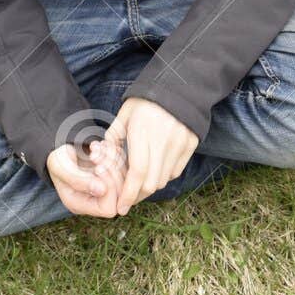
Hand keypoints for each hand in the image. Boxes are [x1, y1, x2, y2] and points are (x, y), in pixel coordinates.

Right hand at [46, 136, 127, 216]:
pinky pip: (125, 168)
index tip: (98, 168)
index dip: (108, 189)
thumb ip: (78, 180)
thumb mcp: (61, 168)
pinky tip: (104, 145)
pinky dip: (117, 154)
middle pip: (120, 195)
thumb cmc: (57, 159)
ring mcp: (105, 189)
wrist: (60, 148)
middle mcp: (95, 200)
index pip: (108, 208)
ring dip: (114, 160)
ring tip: (99, 146)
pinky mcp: (112, 176)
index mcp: (80, 205)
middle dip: (112, 172)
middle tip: (98, 154)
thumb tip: (102, 191)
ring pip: (125, 180)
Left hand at [97, 97, 199, 215]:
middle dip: (137, 195)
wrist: (179, 87)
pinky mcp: (190, 145)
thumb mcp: (124, 115)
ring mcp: (180, 144)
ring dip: (150, 187)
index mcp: (142, 133)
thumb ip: (113, 138)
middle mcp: (163, 141)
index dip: (127, 194)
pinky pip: (176, 172)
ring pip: (164, 180)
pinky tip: (154, 170)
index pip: (136, 173)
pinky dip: (163, 176)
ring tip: (139, 184)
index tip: (120, 208)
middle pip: (151, 183)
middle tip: (127, 200)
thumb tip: (103, 161)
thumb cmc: (146, 101)